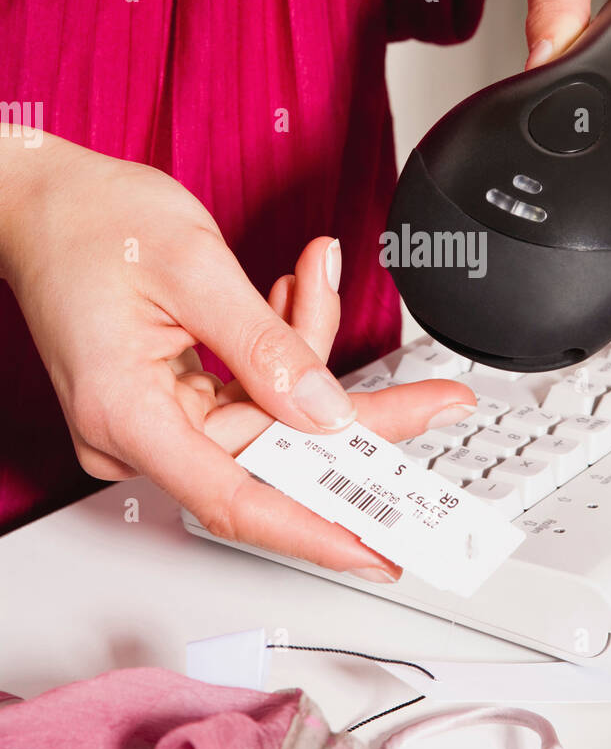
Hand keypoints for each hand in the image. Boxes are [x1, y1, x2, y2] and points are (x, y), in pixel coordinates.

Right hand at [2, 135, 474, 577]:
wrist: (41, 200)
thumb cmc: (92, 222)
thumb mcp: (194, 267)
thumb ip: (265, 344)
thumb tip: (325, 413)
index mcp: (126, 413)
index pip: (234, 500)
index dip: (316, 532)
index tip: (382, 549)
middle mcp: (134, 433)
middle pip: (270, 453)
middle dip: (352, 416)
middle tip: (432, 400)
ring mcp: (151, 420)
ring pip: (267, 417)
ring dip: (309, 351)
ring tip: (315, 278)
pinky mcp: (168, 400)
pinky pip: (247, 392)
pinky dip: (280, 347)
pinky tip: (288, 294)